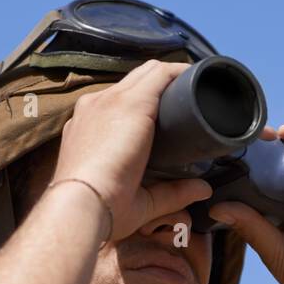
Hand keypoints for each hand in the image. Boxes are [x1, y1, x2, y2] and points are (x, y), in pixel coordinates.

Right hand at [52, 60, 212, 242]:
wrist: (81, 203)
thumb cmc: (101, 209)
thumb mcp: (141, 201)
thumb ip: (172, 193)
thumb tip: (202, 189)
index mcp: (88, 128)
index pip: (117, 102)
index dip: (144, 104)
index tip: (166, 113)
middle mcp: (95, 107)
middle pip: (134, 82)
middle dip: (162, 85)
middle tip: (190, 99)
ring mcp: (111, 100)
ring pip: (147, 73)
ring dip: (172, 76)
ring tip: (198, 86)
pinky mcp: (130, 102)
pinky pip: (160, 75)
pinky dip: (180, 73)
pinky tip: (198, 77)